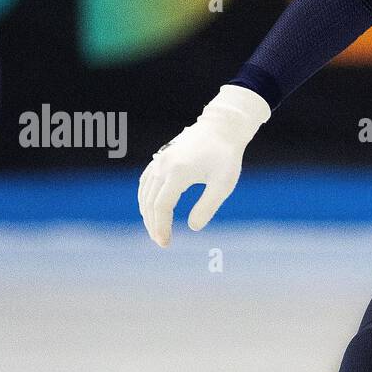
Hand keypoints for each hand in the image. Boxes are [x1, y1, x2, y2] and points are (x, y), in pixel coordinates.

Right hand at [138, 85, 270, 246]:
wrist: (222, 128)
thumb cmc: (226, 156)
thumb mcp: (223, 184)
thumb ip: (208, 206)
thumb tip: (193, 227)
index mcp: (178, 173)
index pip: (161, 206)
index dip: (161, 227)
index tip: (165, 243)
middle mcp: (163, 166)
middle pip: (149, 202)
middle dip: (153, 224)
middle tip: (162, 241)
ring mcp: (160, 160)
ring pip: (145, 192)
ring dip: (148, 213)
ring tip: (157, 230)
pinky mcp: (161, 158)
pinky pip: (146, 181)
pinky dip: (145, 197)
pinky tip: (151, 209)